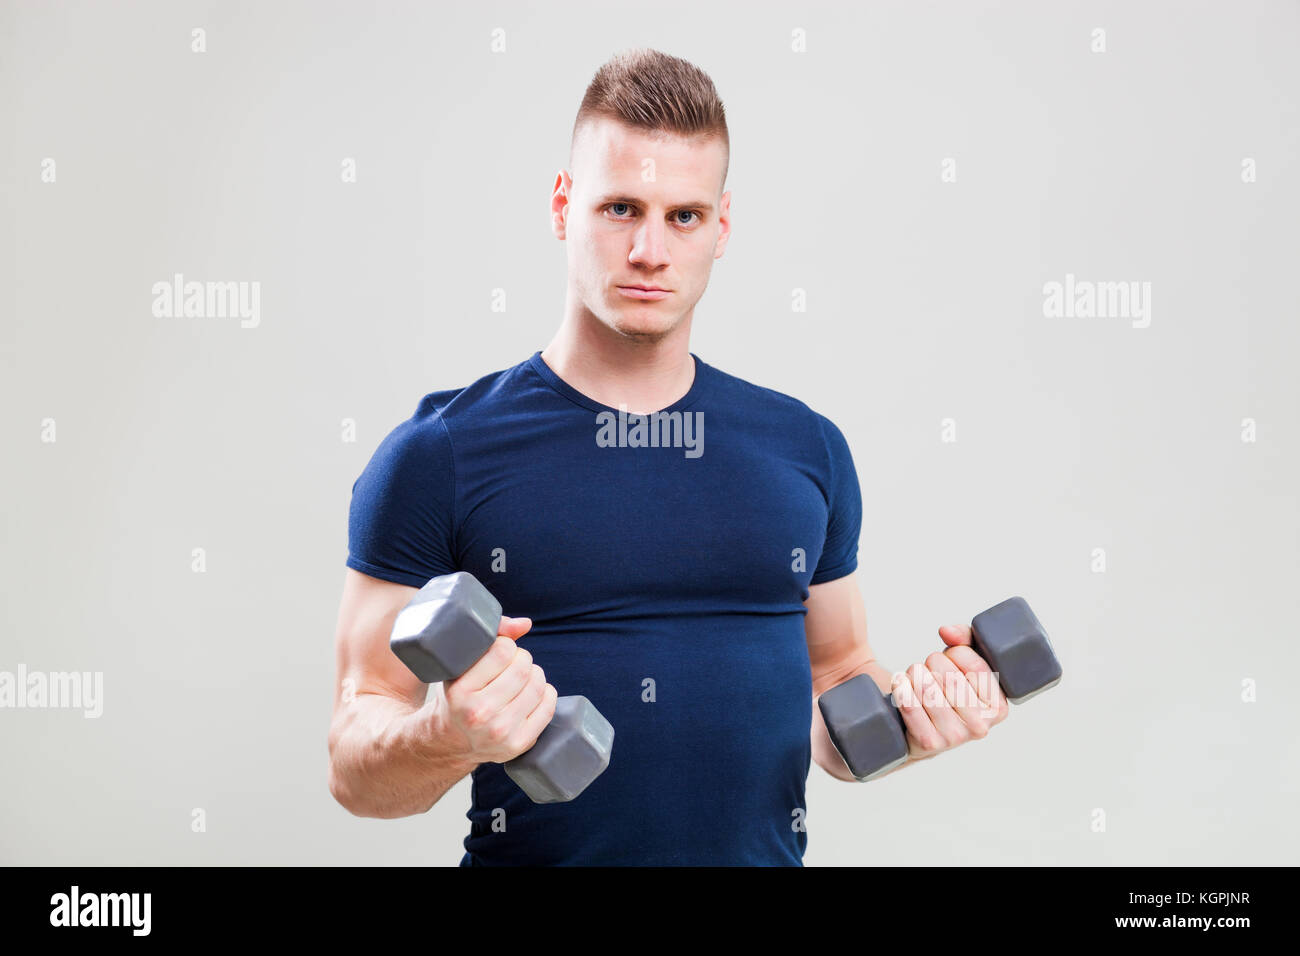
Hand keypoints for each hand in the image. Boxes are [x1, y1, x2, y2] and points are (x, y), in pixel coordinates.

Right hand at [440, 615, 557, 764]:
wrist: (453, 740)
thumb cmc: (460, 695)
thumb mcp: (461, 666)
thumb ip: (491, 637)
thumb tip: (525, 624)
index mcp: (460, 691)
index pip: (502, 650)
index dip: (506, 644)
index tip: (500, 650)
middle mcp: (479, 714)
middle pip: (522, 668)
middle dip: (522, 658)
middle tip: (513, 662)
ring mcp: (501, 732)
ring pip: (538, 685)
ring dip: (535, 674)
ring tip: (522, 677)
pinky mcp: (519, 743)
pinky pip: (548, 706)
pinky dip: (546, 693)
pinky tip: (531, 692)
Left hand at [890, 624, 1007, 760]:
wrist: (914, 726)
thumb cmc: (942, 690)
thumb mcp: (962, 662)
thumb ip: (963, 638)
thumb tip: (946, 632)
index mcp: (998, 708)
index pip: (975, 665)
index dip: (955, 653)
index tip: (950, 659)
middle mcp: (981, 727)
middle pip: (949, 676)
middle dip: (932, 663)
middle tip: (929, 671)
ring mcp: (955, 737)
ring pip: (927, 687)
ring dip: (915, 674)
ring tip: (915, 679)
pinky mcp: (929, 743)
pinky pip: (910, 704)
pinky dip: (900, 687)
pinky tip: (900, 684)